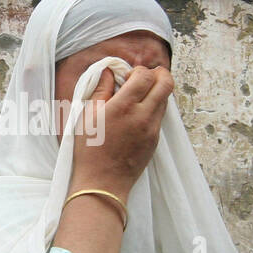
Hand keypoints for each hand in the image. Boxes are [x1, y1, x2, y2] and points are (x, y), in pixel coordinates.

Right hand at [67, 64, 172, 198]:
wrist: (103, 182)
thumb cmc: (89, 150)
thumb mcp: (86, 116)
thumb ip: (100, 90)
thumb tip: (108, 72)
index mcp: (123, 107)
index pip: (145, 76)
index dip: (138, 70)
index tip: (127, 76)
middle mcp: (143, 116)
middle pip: (166, 83)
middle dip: (159, 73)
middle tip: (147, 75)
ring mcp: (152, 129)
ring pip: (166, 99)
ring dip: (157, 90)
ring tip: (140, 94)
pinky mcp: (155, 140)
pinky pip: (161, 116)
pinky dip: (155, 107)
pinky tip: (139, 112)